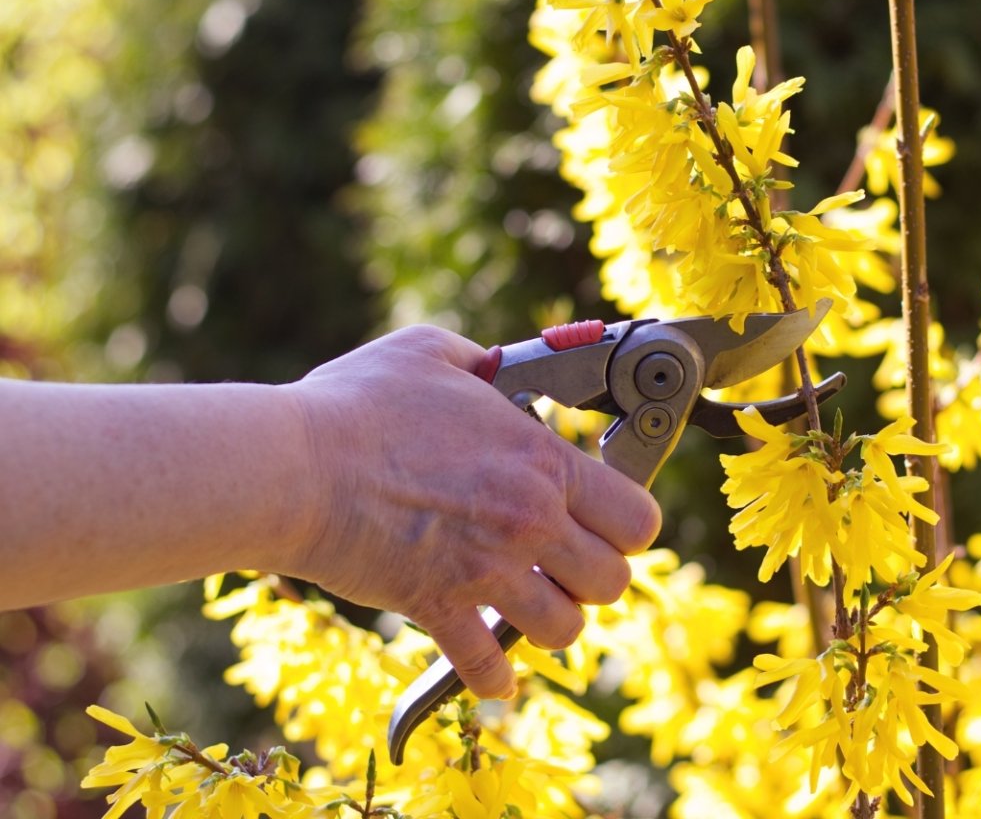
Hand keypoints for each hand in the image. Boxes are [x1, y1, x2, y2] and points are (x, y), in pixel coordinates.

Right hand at [285, 326, 660, 698]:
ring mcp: (487, 570)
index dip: (628, 524)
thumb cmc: (355, 405)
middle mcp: (530, 520)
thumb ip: (479, 362)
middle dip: (595, 577)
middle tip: (566, 564)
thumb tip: (493, 366)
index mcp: (541, 461)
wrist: (292, 465)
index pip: (637, 517)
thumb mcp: (429, 353)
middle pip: (613, 581)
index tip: (604, 521)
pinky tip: (493, 672)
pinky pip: (487, 667)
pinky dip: (493, 677)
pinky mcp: (438, 607)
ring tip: (530, 605)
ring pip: (566, 629)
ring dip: (552, 621)